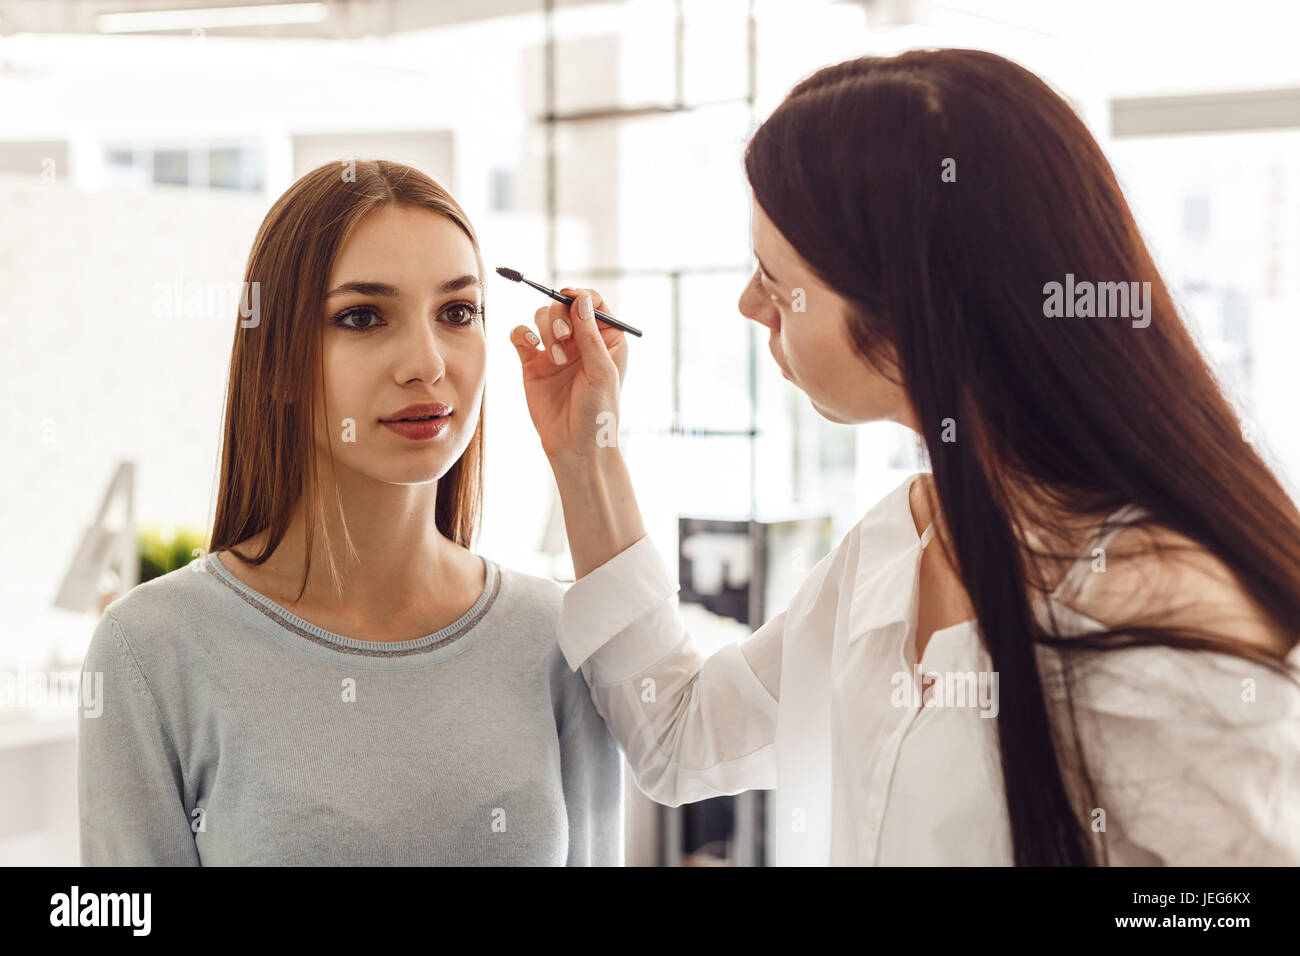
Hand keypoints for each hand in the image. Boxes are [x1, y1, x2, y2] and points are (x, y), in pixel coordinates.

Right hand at [509, 288, 628, 462]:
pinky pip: (521, 335)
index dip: (581, 296)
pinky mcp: (532, 363)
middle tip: (562, 337)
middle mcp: (580, 341)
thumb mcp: (602, 371)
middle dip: (560, 315)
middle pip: (563, 306)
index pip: (593, 304)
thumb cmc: (599, 412)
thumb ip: (590, 335)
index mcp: (606, 339)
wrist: (575, 445)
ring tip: (556, 359)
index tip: (570, 298)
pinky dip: (523, 333)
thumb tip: (581, 299)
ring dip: (546, 330)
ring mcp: (555, 350)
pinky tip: (531, 346)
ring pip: (542, 317)